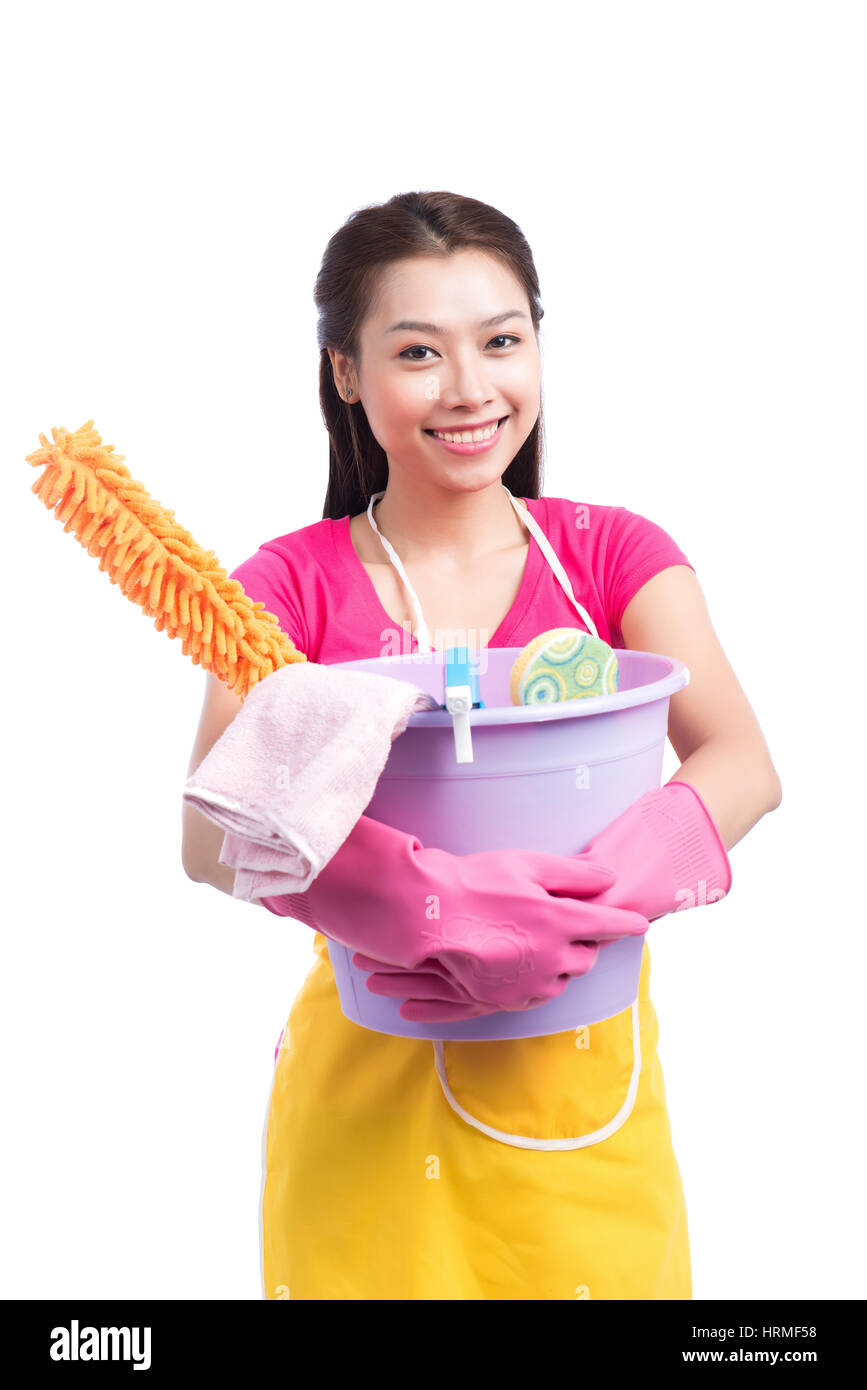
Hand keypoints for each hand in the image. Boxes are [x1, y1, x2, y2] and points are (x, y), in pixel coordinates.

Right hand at [348, 844, 648, 1012]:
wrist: (425, 915)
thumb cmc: (474, 882)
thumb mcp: (527, 864)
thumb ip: (574, 874)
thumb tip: (609, 877)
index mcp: (560, 923)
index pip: (608, 925)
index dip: (626, 923)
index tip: (639, 923)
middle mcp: (550, 959)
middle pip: (586, 958)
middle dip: (584, 943)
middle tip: (568, 924)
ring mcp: (527, 985)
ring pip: (560, 980)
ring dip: (559, 963)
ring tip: (539, 942)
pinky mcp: (504, 1000)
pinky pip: (533, 995)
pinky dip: (536, 980)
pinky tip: (523, 964)